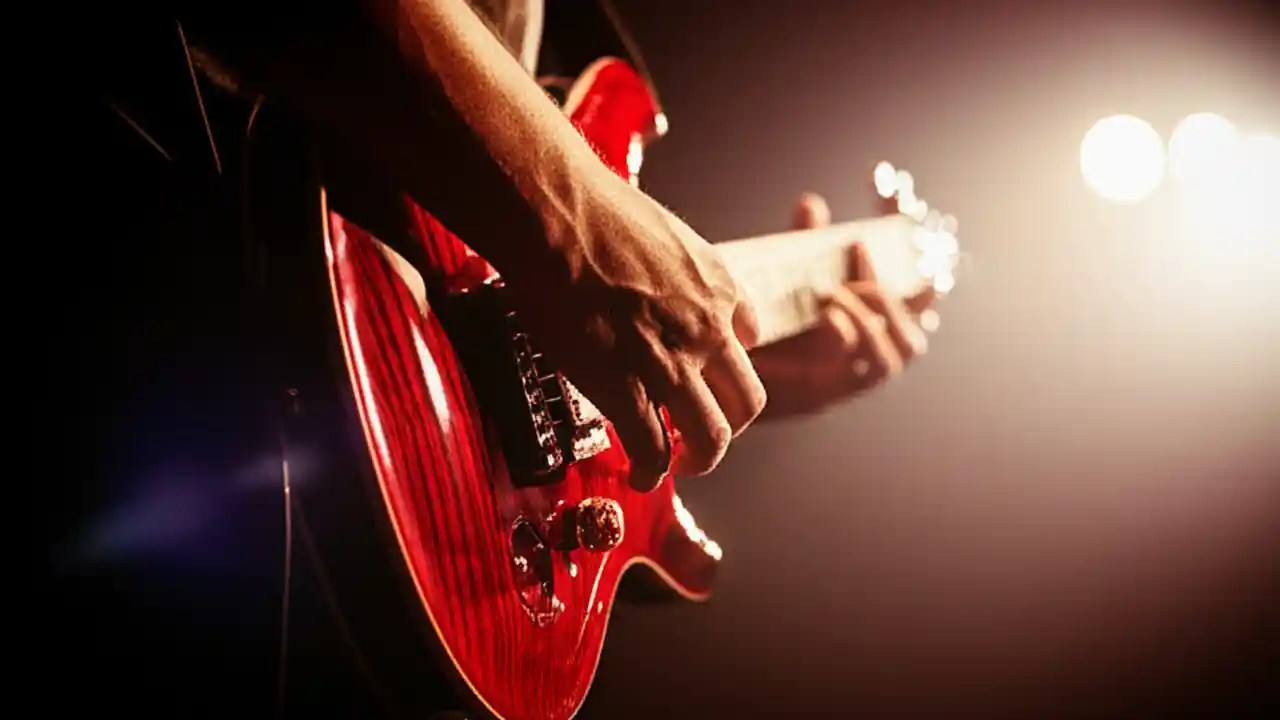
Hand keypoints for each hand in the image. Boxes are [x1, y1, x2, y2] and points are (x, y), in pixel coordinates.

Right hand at [503, 171, 766, 489]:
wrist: (558, 216)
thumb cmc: (592, 210)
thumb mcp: (660, 231)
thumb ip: (669, 265)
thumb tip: (646, 273)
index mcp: (718, 285)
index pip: (748, 335)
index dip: (726, 361)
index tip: (707, 371)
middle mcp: (709, 329)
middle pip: (748, 399)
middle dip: (731, 425)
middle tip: (706, 435)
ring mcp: (673, 363)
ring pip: (712, 435)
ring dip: (701, 459)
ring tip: (682, 466)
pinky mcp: (628, 387)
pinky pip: (652, 447)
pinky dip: (651, 472)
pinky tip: (641, 478)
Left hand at [748, 192, 934, 416]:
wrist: (732, 379)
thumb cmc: (764, 326)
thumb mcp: (785, 279)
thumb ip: (804, 245)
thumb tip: (812, 204)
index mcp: (872, 298)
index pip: (908, 253)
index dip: (900, 218)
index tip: (884, 183)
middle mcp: (882, 331)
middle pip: (924, 296)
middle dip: (898, 267)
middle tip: (856, 246)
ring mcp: (872, 361)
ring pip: (910, 337)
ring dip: (879, 307)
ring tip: (836, 291)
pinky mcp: (852, 386)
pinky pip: (881, 364)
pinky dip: (861, 336)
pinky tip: (832, 317)